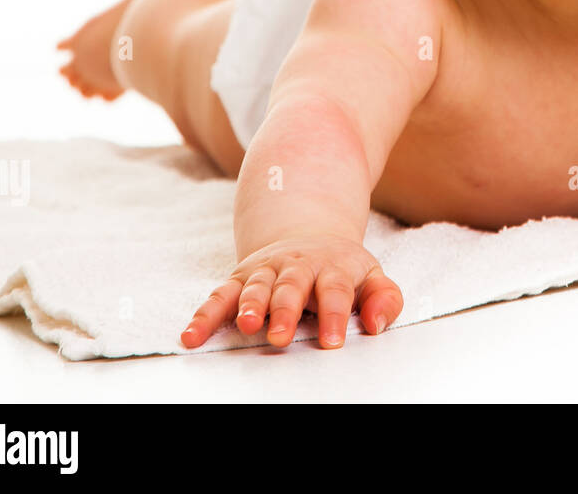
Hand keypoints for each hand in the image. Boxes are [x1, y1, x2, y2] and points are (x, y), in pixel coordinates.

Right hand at [180, 233, 402, 349]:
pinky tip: (193, 335)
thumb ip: (384, 298)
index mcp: (332, 266)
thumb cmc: (343, 269)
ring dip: (248, 305)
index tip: (331, 342)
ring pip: (255, 286)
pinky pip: (220, 295)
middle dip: (285, 311)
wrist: (309, 235)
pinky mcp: (240, 278)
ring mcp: (266, 270)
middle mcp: (297, 266)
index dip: (333, 314)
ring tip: (246, 325)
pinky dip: (205, 314)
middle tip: (282, 337)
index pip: (334, 290)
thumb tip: (376, 324)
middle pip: (291, 286)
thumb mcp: (372, 276)